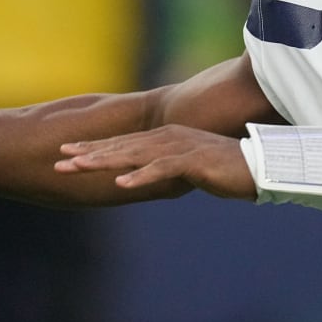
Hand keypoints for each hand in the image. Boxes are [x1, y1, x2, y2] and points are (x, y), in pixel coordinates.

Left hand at [55, 124, 254, 200]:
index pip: (124, 143)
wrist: (262, 167)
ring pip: (136, 154)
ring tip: (79, 167)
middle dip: (89, 153)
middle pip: (122, 145)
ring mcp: (181, 147)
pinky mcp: (195, 160)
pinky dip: (141, 175)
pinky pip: (163, 169)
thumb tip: (148, 176)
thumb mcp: (190, 167)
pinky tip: (121, 183)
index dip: (95, 148)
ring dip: (106, 161)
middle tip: (59, 161)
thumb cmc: (228, 169)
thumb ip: (169, 167)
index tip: (66, 154)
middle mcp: (170, 138)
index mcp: (167, 138)